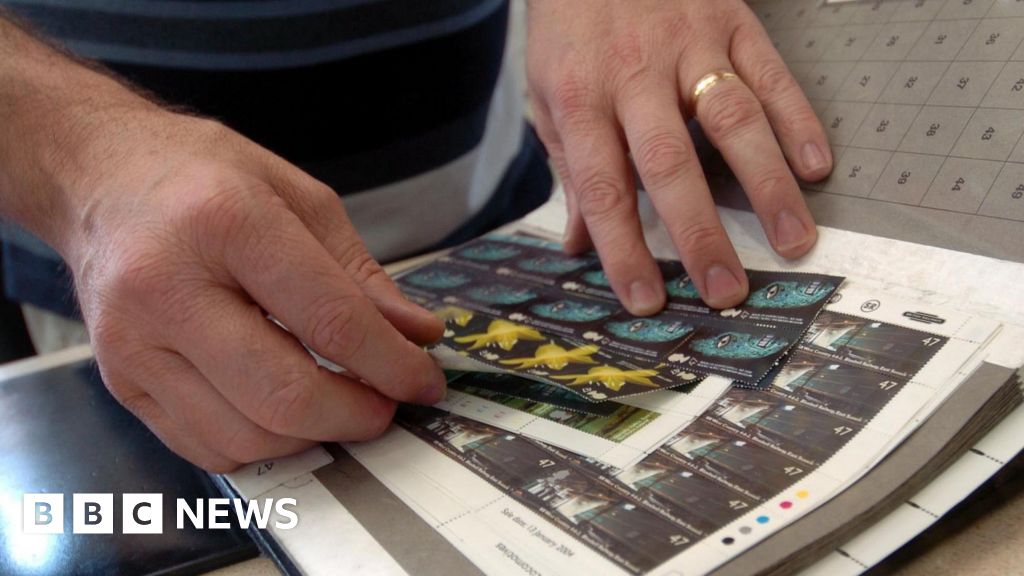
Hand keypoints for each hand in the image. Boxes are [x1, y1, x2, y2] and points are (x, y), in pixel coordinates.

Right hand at [62, 110, 445, 471]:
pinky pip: (205, 447)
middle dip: (356, 415)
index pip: (329, 319)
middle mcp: (167, 288)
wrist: (100, 180)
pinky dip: (262, 445)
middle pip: (284, 394)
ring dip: (313, 436)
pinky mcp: (120, 381)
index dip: (391, 364)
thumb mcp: (299, 197)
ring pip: (245, 436)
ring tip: (339, 405)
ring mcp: (134, 343)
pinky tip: (285, 413)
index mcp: (226, 222)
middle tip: (386, 405)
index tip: (424, 381)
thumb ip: (360, 275)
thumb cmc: (204, 178)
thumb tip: (416, 336)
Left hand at [527, 0, 831, 311]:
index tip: (644, 299)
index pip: (603, 188)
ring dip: (766, 185)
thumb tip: (577, 243)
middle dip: (701, 233)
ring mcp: (689, 45)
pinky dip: (796, 119)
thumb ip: (568, 167)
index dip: (623, 248)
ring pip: (733, 119)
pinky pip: (771, 73)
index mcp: (581, 98)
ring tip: (793, 240)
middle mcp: (636, 74)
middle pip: (671, 163)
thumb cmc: (570, 29)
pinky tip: (814, 165)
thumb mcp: (547, 93)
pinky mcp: (731, 21)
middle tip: (727, 289)